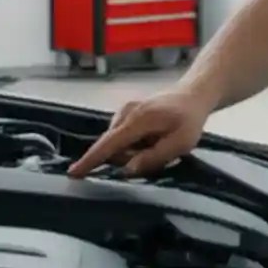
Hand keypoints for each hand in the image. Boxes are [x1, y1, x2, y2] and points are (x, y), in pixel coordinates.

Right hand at [66, 87, 212, 177]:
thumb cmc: (190, 119)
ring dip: (132, 150)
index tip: (73, 173)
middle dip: (128, 158)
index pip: (109, 144)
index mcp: (138, 120)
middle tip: (157, 153)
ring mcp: (125, 110)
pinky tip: (152, 138)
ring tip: (158, 143)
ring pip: (118, 142)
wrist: (194, 94)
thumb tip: (128, 169)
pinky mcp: (127, 111)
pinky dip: (133, 143)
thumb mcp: (182, 142)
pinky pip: (122, 136)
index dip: (91, 160)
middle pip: (113, 146)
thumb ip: (155, 157)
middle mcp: (126, 112)